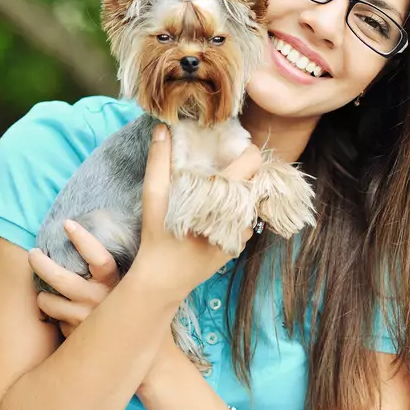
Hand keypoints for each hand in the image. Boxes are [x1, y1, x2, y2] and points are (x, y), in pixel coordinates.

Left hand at [29, 222, 119, 338]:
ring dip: (43, 296)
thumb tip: (81, 232)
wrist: (126, 341)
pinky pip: (54, 320)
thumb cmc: (120, 303)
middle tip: (33, 253)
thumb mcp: (121, 282)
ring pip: (48, 301)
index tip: (67, 223)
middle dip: (40, 263)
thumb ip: (106, 266)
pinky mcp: (74, 335)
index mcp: (114, 282)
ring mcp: (85, 320)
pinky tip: (67, 316)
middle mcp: (100, 301)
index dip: (83, 239)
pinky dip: (57, 316)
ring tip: (48, 293)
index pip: (99, 258)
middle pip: (60, 279)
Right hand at [131, 123, 262, 302]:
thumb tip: (162, 129)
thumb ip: (159, 160)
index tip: (233, 150)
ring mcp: (242, 234)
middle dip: (243, 172)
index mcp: (224, 197)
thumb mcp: (154, 196)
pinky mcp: (238, 247)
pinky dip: (236, 214)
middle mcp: (240, 215)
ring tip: (219, 192)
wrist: (163, 280)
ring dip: (240, 195)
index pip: (253, 162)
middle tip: (223, 169)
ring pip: (251, 202)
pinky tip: (216, 214)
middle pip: (254, 181)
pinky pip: (245, 222)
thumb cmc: (158, 235)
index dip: (248, 151)